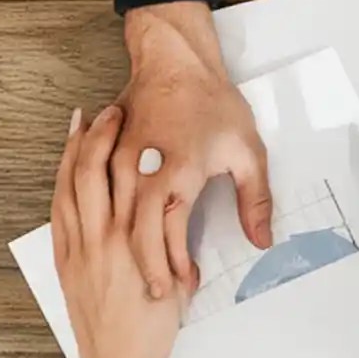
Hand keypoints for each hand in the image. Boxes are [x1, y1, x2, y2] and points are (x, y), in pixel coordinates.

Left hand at [53, 106, 190, 357]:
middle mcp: (103, 242)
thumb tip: (180, 230)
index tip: (135, 119)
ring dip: (72, 154)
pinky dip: (61, 184)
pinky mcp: (66, 264)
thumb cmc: (152, 335)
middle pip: (92, 174)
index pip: (128, 180)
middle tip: (106, 111)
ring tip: (78, 125)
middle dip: (98, 138)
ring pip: (70, 189)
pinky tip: (63, 170)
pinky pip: (59, 212)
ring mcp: (79, 251)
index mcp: (136, 244)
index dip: (126, 145)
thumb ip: (180, 253)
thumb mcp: (181, 289)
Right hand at [112, 1, 272, 298]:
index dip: (173, 266)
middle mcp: (139, 171)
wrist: (174, 61)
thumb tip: (262, 240)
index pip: (168, 235)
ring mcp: (117, 164)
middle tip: (159, 296)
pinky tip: (118, 243)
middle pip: (134, 236)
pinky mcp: (104, 158)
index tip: (182, 288)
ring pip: (112, 222)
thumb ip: (255, 200)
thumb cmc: (212, 104)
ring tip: (142, 278)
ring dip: (126, 253)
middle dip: (145, 271)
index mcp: (176, 173)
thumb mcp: (248, 152)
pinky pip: (96, 200)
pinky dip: (108, 226)